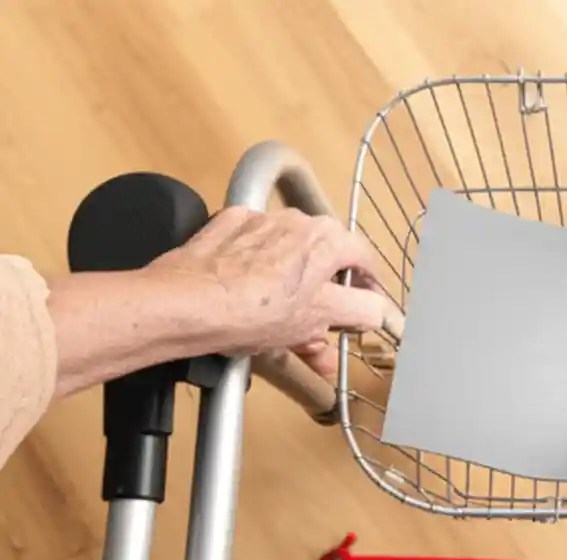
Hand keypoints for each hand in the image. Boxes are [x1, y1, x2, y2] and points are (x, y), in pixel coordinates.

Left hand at [145, 206, 386, 374]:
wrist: (185, 304)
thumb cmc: (256, 312)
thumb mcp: (321, 318)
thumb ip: (362, 310)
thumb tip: (377, 309)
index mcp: (327, 238)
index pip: (364, 259)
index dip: (369, 289)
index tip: (366, 310)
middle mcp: (297, 220)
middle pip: (325, 259)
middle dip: (328, 297)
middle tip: (322, 330)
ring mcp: (259, 221)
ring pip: (290, 256)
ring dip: (295, 288)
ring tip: (284, 325)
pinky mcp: (226, 227)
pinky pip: (256, 250)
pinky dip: (260, 270)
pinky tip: (250, 296)